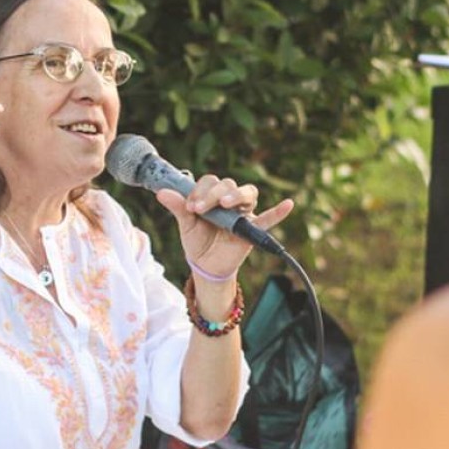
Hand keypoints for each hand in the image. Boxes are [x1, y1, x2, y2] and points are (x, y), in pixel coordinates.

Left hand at [155, 175, 293, 279]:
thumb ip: (178, 207)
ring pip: (247, 194)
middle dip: (213, 194)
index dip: (200, 190)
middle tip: (200, 209)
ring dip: (237, 195)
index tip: (190, 206)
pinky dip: (278, 212)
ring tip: (227, 204)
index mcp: (212, 196)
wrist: (206, 266)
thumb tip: (161, 192)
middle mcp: (229, 201)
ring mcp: (243, 213)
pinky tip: (287, 204)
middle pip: (228, 185)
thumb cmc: (197, 241)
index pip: (210, 182)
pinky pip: (269, 219)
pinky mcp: (252, 229)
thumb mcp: (185, 225)